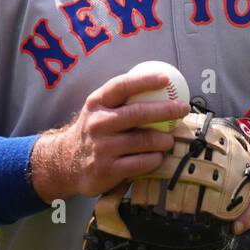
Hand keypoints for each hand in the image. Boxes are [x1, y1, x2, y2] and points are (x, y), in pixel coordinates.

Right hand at [29, 71, 189, 202]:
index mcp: (96, 103)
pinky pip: (140, 163)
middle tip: (182, 108)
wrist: (66, 162)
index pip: (121, 86)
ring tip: (171, 140)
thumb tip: (161, 84)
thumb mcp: (98, 110)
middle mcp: (97, 124)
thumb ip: (122, 99)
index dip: (144, 81)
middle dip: (165, 110)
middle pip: (136, 113)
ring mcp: (102, 148)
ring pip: (142, 141)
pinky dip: (154, 159)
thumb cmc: (94, 131)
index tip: (165, 80)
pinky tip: (159, 157)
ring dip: (163, 139)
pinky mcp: (107, 170)